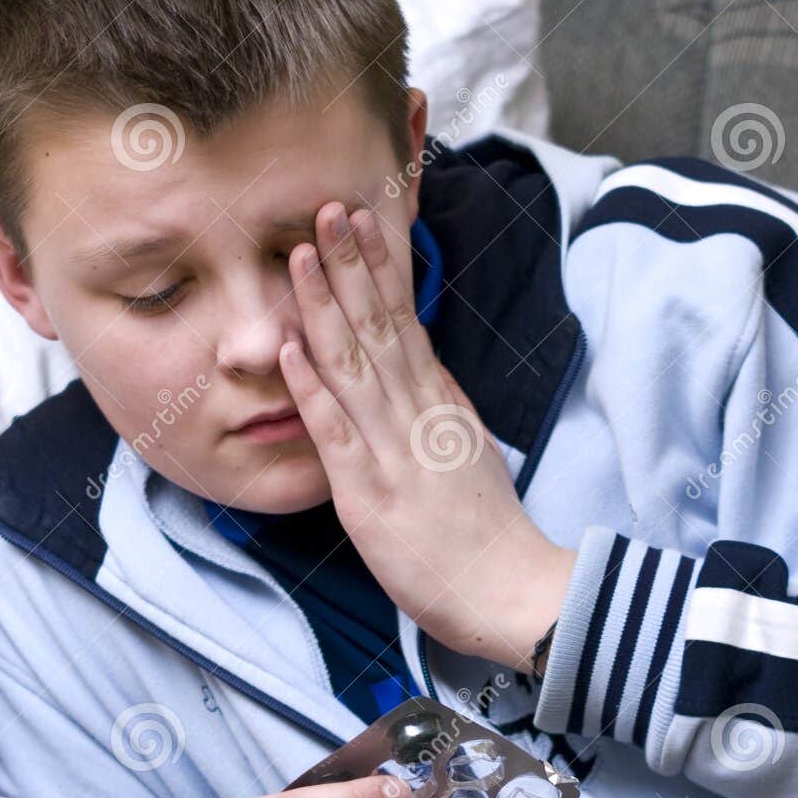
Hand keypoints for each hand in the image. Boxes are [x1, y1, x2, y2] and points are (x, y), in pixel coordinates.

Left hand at [280, 202, 575, 672]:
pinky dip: (310, 387)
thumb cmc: (486, 531)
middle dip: (351, 264)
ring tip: (302, 255)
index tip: (362, 219)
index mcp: (441, 402)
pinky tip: (288, 348)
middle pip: (380, 326)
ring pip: (355, 364)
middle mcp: (418, 414)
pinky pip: (335, 432)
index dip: (380, 267)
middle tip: (326, 208)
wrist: (509, 589)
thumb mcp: (469, 449)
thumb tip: (421, 364)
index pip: (406, 320)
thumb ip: (441, 406)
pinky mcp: (370, 492)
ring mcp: (394, 449)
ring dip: (324, 306)